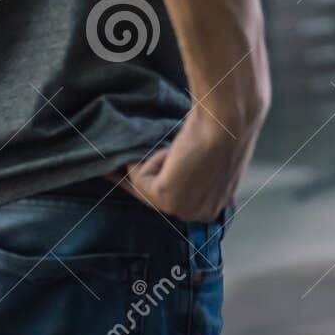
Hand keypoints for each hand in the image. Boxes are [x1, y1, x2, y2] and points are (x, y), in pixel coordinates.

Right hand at [114, 102, 262, 222]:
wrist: (228, 120)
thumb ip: (192, 167)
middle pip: (156, 197)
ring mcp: (183, 210)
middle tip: (106, 165)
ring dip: (152, 159)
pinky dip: (149, 157)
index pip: (176, 198)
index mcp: (213, 206)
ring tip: (177, 145)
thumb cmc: (224, 127)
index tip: (129, 174)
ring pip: (145, 184)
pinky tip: (174, 149)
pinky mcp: (166, 197)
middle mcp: (199, 214)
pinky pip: (138, 175)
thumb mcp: (209, 153)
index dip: (153, 182)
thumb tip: (169, 164)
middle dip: (133, 179)